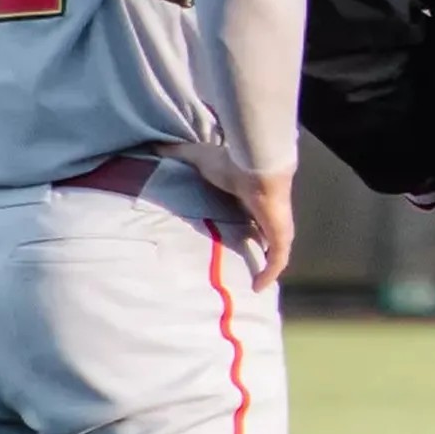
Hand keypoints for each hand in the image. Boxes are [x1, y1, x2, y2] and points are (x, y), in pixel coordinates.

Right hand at [160, 142, 296, 290]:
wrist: (255, 163)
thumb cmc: (230, 162)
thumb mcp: (197, 158)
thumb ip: (177, 153)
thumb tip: (153, 146)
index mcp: (248, 199)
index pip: (245, 218)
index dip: (236, 230)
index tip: (221, 243)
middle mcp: (264, 215)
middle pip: (258, 238)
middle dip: (250, 251)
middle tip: (232, 270)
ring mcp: (275, 227)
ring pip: (271, 252)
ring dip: (262, 266)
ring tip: (246, 284)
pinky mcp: (280, 236)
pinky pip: (277, 261)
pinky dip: (269, 274)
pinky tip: (258, 287)